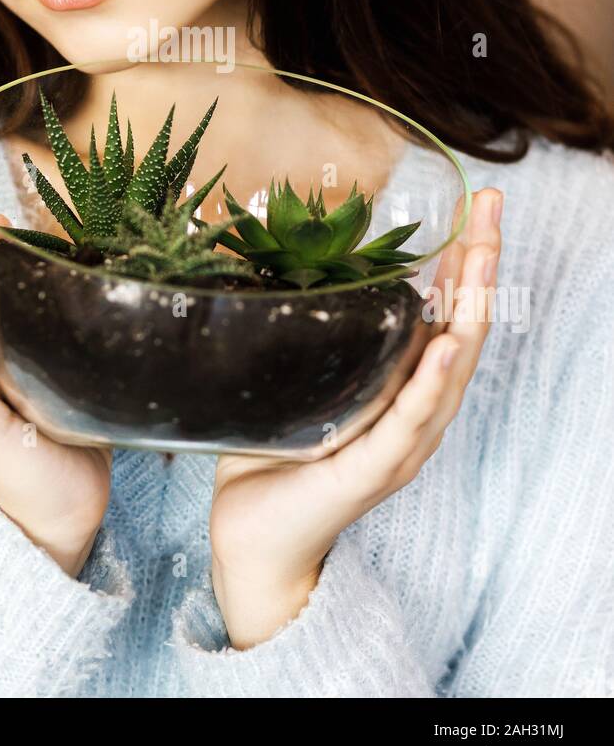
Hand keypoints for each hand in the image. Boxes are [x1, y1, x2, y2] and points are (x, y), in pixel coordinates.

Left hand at [208, 186, 503, 648]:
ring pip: (449, 368)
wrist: (253, 541)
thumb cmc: (272, 459)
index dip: (467, 261)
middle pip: (463, 329)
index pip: (447, 314)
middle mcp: (415, 415)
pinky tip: (444, 347)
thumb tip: (281, 258)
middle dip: (481, 266)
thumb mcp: (296, 381)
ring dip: (467, 308)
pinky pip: (409, 422)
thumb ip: (305, 332)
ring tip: (480, 256)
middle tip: (491, 207)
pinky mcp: (372, 472)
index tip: (478, 204)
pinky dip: (430, 383)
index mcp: (402, 389)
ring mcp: (400, 445)